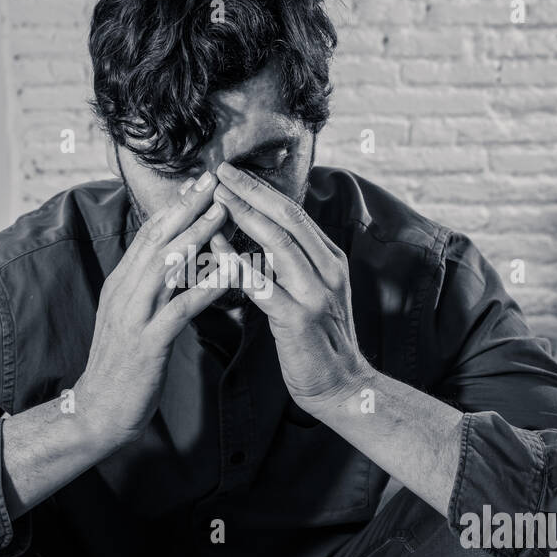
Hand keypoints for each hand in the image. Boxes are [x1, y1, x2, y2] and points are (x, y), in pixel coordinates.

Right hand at [76, 171, 230, 447]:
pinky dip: (206, 288)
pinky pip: (181, 308)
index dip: (176, 206)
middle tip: (216, 181)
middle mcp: (124, 292)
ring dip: (198, 237)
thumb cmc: (122, 366)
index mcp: (121, 284)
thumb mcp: (129, 317)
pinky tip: (229, 273)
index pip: (149, 234)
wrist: (98, 411)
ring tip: (225, 213)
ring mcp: (134, 316)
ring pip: (167, 266)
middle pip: (158, 240)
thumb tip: (174, 260)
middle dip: (188, 208)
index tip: (201, 182)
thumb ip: (146, 288)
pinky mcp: (148, 343)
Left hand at [211, 162, 371, 416]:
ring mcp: (316, 293)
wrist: (340, 386)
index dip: (261, 189)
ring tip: (216, 198)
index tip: (232, 172)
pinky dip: (238, 262)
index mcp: (329, 259)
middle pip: (287, 217)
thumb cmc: (315, 340)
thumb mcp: (308, 292)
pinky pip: (263, 284)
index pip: (293, 212)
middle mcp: (328, 269)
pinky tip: (216, 248)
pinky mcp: (298, 318)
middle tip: (220, 171)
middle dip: (252, 190)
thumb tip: (247, 234)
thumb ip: (286, 264)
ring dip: (245, 216)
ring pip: (278, 242)